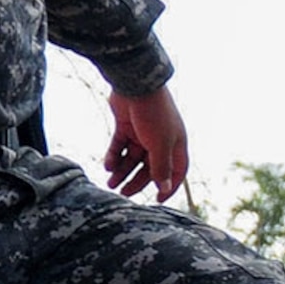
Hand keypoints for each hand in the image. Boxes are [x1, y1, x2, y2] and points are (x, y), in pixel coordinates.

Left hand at [104, 86, 188, 200]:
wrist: (135, 84)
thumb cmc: (154, 113)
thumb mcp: (159, 144)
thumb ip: (161, 167)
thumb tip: (164, 188)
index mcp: (175, 143)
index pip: (177, 170)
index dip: (169, 186)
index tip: (157, 200)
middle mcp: (160, 139)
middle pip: (150, 167)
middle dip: (136, 181)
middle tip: (122, 193)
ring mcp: (142, 132)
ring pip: (132, 158)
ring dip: (122, 171)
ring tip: (110, 183)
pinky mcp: (126, 126)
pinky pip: (120, 146)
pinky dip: (114, 156)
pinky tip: (107, 166)